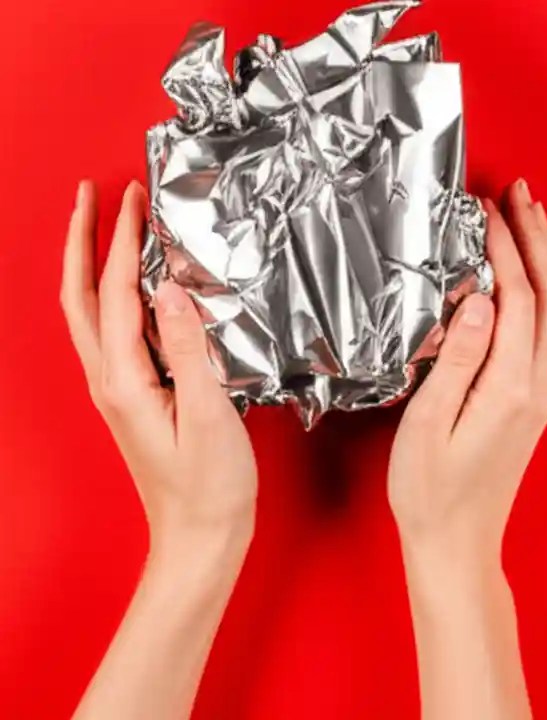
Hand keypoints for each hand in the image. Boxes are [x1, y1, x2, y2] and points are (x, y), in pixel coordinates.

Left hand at [62, 180, 257, 718]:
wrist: (200, 536)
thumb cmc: (209, 484)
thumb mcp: (207, 413)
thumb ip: (188, 348)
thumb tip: (167, 289)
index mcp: (123, 379)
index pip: (118, 294)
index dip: (123, 241)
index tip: (133, 196)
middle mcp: (109, 380)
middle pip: (81, 296)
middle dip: (81, 240)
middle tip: (90, 194)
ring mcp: (119, 389)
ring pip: (91, 312)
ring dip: (93, 263)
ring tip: (105, 226)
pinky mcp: (136, 397)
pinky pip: (116, 333)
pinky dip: (118, 296)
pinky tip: (141, 288)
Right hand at [388, 179, 546, 719]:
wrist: (457, 543)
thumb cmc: (431, 491)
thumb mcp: (428, 425)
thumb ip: (458, 359)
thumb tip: (480, 298)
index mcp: (510, 387)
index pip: (516, 298)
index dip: (505, 248)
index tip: (486, 208)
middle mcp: (537, 386)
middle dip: (538, 239)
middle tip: (519, 194)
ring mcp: (542, 394)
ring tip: (531, 220)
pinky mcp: (535, 402)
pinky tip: (533, 279)